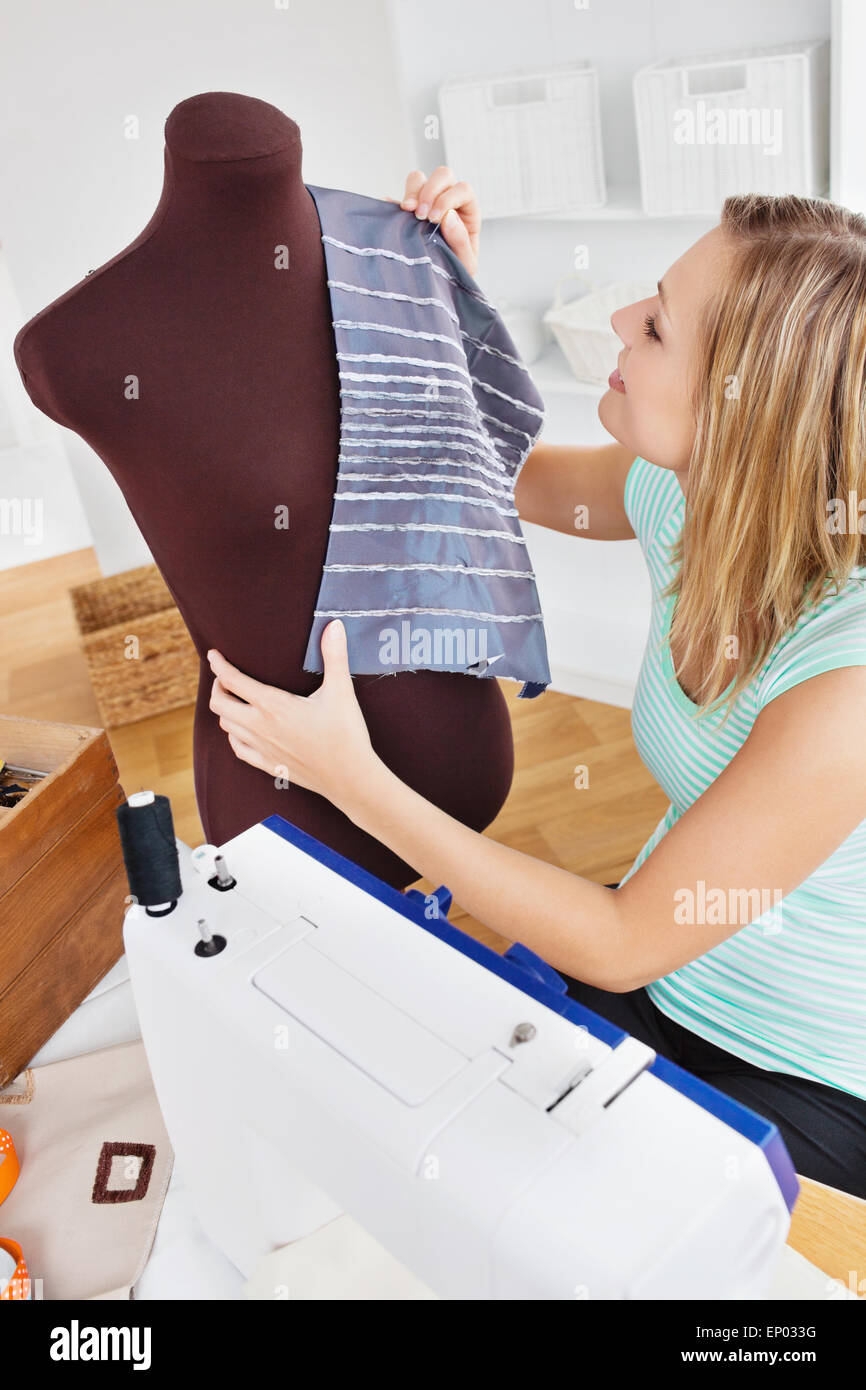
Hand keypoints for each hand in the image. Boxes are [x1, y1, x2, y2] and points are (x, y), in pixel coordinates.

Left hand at [207, 620, 379, 810]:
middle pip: (220, 705)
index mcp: (273, 705)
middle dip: (217, 687)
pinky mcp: (269, 765)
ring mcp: (262, 748)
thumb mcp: (341, 691)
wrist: (350, 778)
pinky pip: (238, 749)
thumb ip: (334, 656)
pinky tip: (241, 731)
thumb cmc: (346, 734)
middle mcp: (260, 727)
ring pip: (226, 726)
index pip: (232, 680)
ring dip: (225, 711)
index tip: (213, 655)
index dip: (219, 665)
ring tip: (234, 700)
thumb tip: (333, 625)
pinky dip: (233, 736)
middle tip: (225, 678)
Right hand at [394, 167, 480, 275]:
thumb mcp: (465, 263)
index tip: (434, 219)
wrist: (438, 285)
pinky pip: (398, 197)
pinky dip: (392, 202)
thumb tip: (449, 217)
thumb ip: (461, 241)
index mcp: (468, 211)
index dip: (448, 199)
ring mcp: (426, 203)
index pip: (463, 189)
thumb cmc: (456, 271)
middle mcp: (448, 201)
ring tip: (407, 211)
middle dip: (430, 191)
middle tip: (421, 215)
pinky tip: (392, 215)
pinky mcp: (408, 211)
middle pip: (442, 175)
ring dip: (412, 191)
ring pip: (419, 178)